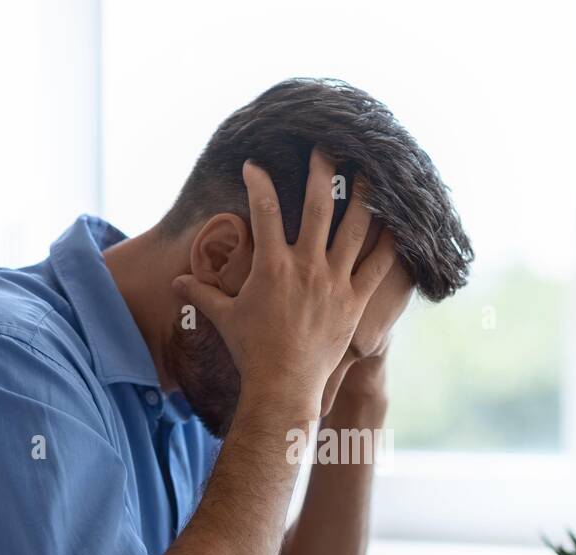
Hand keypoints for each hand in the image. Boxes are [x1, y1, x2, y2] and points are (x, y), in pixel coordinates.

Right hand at [172, 149, 397, 414]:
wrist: (283, 386)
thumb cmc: (251, 352)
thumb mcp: (223, 318)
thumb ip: (202, 293)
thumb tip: (177, 282)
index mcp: (272, 265)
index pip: (266, 210)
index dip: (260, 183)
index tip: (256, 165)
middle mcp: (306, 266)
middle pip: (320, 205)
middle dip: (323, 170)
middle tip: (328, 146)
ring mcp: (334, 282)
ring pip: (355, 228)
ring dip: (364, 196)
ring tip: (371, 173)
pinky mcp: (355, 302)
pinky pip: (378, 266)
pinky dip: (389, 243)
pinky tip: (398, 222)